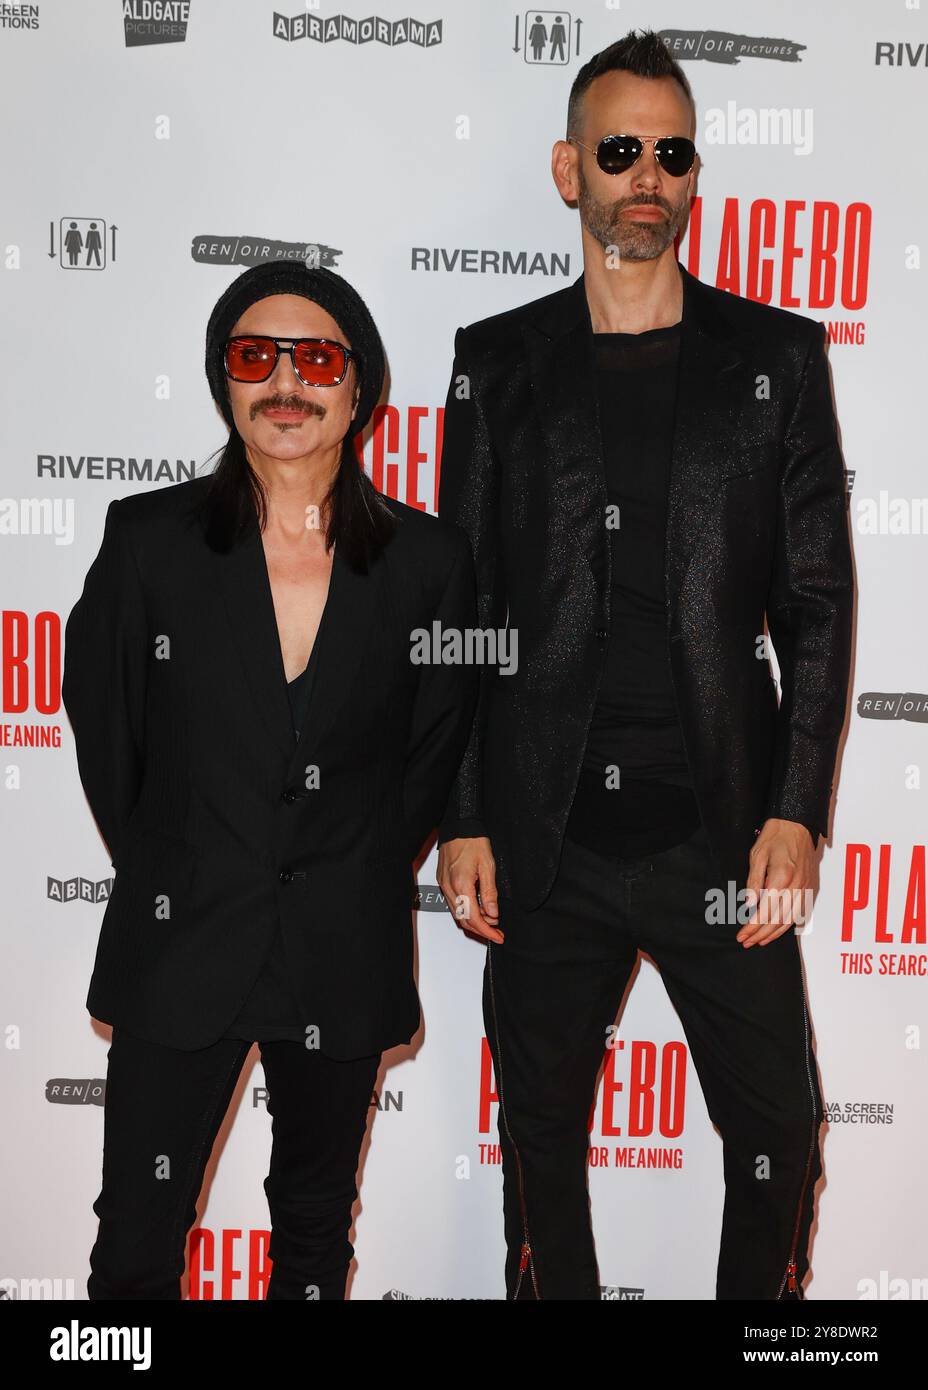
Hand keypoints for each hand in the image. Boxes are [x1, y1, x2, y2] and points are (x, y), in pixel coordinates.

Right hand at [437, 836, 503, 943]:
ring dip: (473, 921)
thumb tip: (492, 913)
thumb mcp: (488, 866)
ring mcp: (444, 885)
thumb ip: (489, 892)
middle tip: (496, 932)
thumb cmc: (473, 841)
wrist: (459, 827)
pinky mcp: (443, 882)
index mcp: (461, 884)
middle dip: (481, 930)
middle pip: (463, 920)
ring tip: (490, 920)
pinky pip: (453, 904)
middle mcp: (449, 887)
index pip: (473, 918)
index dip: (487, 931)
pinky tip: (478, 909)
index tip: (497, 936)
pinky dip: (466, 911)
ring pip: (457, 914)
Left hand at [737, 818, 815, 947]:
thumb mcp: (757, 855)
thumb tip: (748, 905)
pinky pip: (800, 913)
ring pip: (790, 920)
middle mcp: (796, 886)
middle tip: (746, 942)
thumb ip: (753, 881)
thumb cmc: (775, 837)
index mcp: (781, 877)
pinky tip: (777, 930)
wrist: (797, 824)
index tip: (741, 935)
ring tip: (759, 941)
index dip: (752, 927)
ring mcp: (805, 888)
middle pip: (777, 920)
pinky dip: (788, 925)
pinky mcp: (810, 887)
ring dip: (774, 934)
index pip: (765, 911)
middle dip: (760, 934)